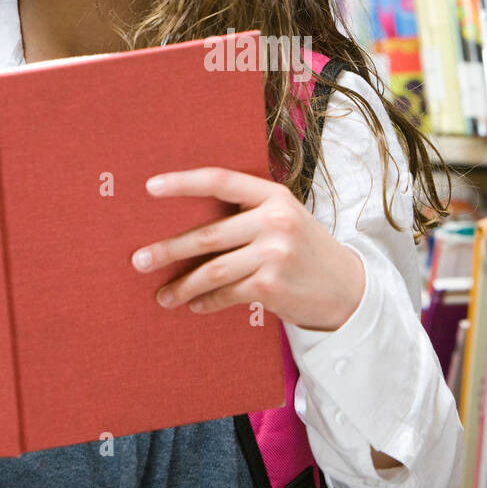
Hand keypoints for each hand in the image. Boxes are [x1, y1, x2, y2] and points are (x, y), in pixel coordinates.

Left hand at [133, 167, 365, 331]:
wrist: (347, 288)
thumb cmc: (305, 250)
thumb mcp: (285, 218)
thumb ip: (249, 212)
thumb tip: (189, 219)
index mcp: (274, 195)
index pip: (220, 181)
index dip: (183, 182)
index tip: (149, 187)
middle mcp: (274, 220)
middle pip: (207, 234)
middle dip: (168, 249)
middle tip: (139, 260)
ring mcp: (274, 254)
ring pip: (212, 269)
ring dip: (183, 285)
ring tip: (162, 295)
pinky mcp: (272, 285)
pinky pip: (226, 293)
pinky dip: (207, 302)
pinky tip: (194, 306)